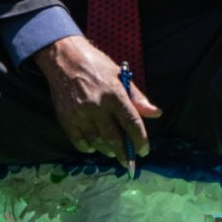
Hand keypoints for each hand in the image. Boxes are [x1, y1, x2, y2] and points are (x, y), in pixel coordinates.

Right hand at [38, 34, 160, 163]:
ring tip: (113, 152)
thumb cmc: (96, 66)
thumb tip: (156, 114)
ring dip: (108, 150)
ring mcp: (81, 114)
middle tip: (130, 162)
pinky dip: (88, 148)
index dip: (140, 140)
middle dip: (125, 154)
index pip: (132, 123)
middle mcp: (98, 106)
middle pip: (114, 138)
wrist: (64, 58)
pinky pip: (79, 141)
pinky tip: (94, 147)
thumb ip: (138, 98)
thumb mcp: (120, 76)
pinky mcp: (66, 118)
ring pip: (98, 141)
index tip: (144, 151)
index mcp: (115, 94)